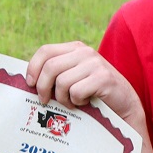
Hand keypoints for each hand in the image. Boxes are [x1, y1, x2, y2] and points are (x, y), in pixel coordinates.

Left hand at [26, 42, 145, 124]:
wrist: (124, 104)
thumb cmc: (93, 93)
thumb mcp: (73, 77)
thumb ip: (56, 73)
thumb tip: (29, 81)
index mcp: (75, 48)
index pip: (45, 51)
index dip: (33, 68)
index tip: (30, 84)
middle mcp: (85, 52)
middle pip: (50, 67)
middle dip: (43, 88)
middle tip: (45, 101)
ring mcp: (95, 63)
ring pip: (62, 82)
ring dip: (63, 98)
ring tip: (71, 103)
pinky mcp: (103, 78)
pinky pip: (76, 92)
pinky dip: (77, 102)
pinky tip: (85, 102)